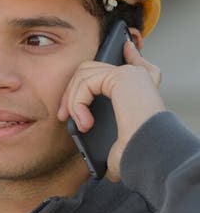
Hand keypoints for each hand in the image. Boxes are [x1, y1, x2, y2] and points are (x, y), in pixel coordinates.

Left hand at [58, 40, 164, 180]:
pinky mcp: (123, 76)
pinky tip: (85, 123)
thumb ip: (107, 141)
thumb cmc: (135, 155)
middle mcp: (141, 77)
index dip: (129, 54)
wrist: (147, 155)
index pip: (135, 62)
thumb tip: (99, 163)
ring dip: (73, 101)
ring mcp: (132, 73)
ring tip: (81, 126)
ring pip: (85, 74)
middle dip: (72, 90)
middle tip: (64, 116)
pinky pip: (86, 82)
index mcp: (142, 89)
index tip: (124, 49)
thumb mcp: (118, 147)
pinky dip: (78, 103)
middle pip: (93, 68)